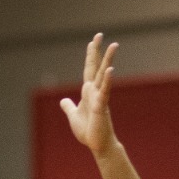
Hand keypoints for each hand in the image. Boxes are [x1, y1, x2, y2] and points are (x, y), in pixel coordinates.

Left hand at [58, 34, 119, 156]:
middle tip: (100, 34)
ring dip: (108, 60)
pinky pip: (104, 91)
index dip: (90, 56)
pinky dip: (107, 80)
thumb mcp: (73, 116)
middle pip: (96, 66)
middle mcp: (95, 91)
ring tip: (114, 45)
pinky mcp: (101, 106)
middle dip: (98, 51)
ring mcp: (99, 97)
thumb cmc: (88, 131)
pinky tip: (110, 70)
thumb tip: (63, 101)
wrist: (97, 144)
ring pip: (103, 75)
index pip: (89, 69)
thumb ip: (69, 107)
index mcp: (88, 92)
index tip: (92, 42)